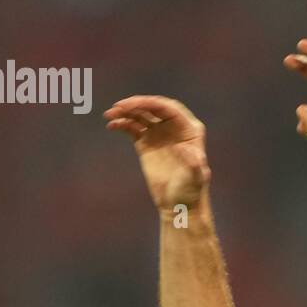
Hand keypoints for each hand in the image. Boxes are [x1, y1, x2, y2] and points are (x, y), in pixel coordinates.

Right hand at [104, 95, 210, 210]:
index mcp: (189, 130)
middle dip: (136, 104)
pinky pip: (133, 128)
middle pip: (154, 108)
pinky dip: (122, 124)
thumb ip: (193, 162)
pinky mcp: (146, 144)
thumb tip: (181, 146)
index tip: (134, 104)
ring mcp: (159, 135)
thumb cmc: (191, 191)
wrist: (178, 203)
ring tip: (110, 114)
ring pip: (141, 116)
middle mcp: (174, 128)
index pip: (170, 109)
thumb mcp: (196, 178)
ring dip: (125, 112)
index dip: (152, 103)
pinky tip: (112, 126)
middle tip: (118, 107)